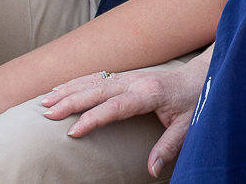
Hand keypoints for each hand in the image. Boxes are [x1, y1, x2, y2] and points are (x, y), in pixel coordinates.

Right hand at [43, 53, 209, 178]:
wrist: (201, 75)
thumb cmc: (194, 101)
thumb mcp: (187, 126)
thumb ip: (168, 147)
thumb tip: (152, 169)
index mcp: (149, 93)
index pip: (116, 106)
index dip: (94, 118)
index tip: (73, 132)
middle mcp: (136, 81)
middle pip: (98, 90)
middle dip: (71, 101)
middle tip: (48, 114)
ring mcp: (129, 76)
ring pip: (93, 80)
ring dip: (68, 90)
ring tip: (44, 101)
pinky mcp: (125, 76)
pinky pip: (96, 77)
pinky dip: (76, 82)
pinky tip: (59, 88)